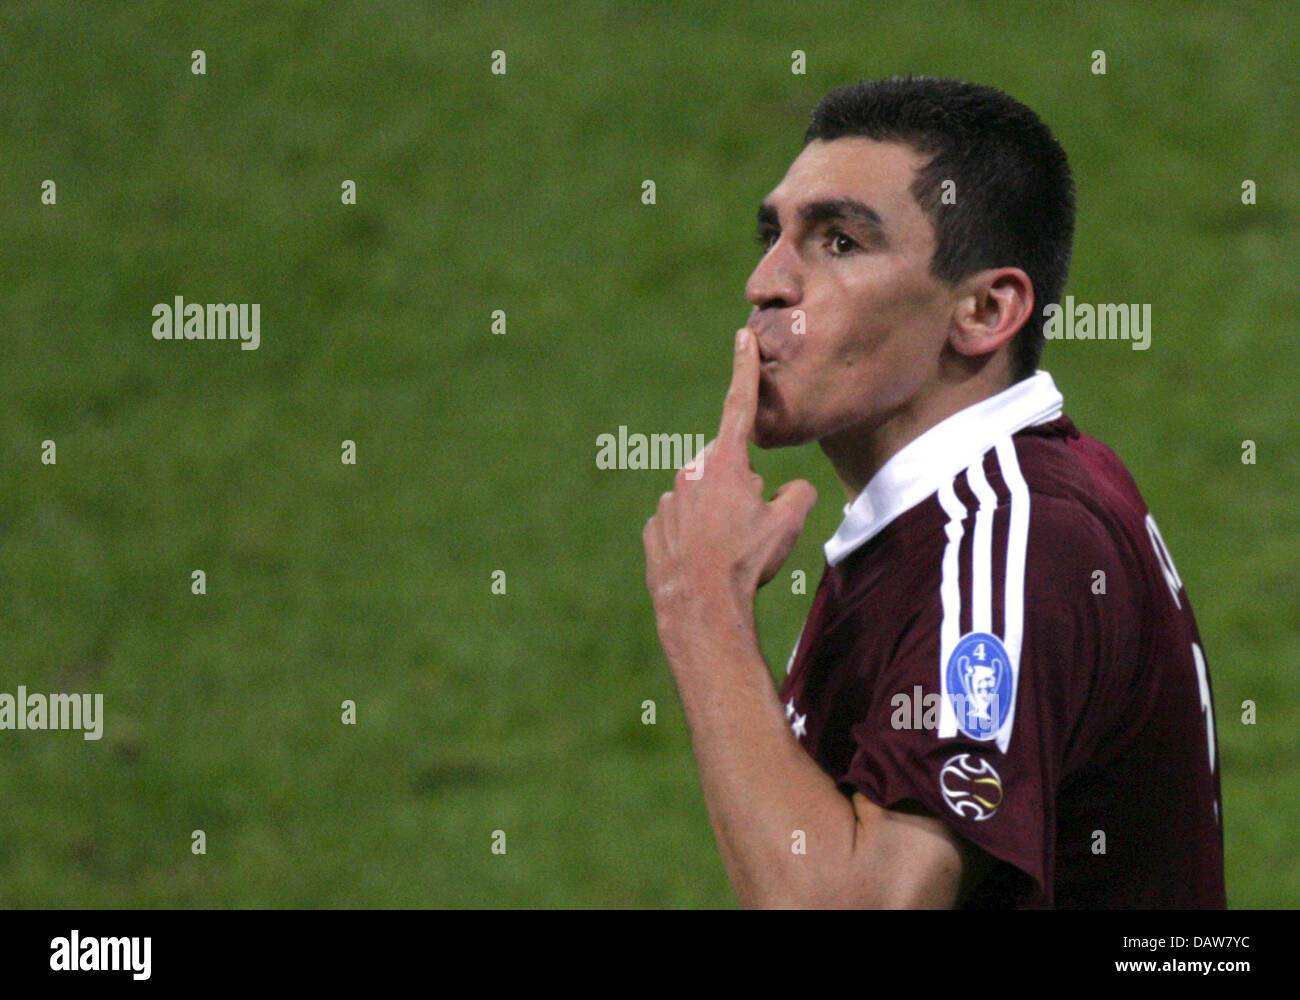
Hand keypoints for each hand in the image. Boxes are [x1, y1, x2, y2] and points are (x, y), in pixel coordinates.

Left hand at [643, 328, 817, 655]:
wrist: (700, 604)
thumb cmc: (746, 561)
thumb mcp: (788, 525)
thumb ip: (798, 495)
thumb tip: (793, 489)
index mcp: (726, 463)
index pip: (740, 406)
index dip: (744, 370)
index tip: (741, 336)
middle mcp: (691, 472)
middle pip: (727, 472)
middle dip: (741, 492)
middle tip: (750, 529)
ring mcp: (668, 501)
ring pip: (703, 501)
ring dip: (717, 518)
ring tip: (728, 552)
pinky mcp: (654, 528)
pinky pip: (682, 526)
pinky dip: (696, 540)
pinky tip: (705, 562)